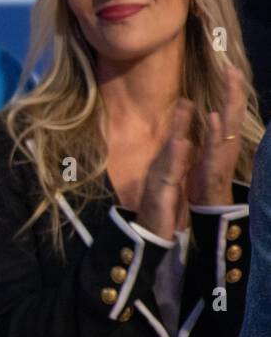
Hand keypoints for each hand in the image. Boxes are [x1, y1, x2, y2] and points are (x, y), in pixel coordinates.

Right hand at [137, 100, 194, 240]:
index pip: (174, 143)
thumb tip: (180, 150)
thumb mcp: (170, 188)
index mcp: (164, 170)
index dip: (180, 124)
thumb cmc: (162, 214)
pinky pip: (170, 174)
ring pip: (169, 154)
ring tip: (185, 114)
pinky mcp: (161, 194)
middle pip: (170, 143)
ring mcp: (158, 182)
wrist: (149, 237)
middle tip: (185, 99)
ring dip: (177, 132)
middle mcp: (159, 172)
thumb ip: (173, 170)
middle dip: (178, 121)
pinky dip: (177, 158)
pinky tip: (184, 145)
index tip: (187, 102)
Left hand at [186, 65, 245, 205]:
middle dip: (234, 89)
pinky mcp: (214, 165)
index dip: (231, 89)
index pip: (230, 108)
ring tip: (230, 80)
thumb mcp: (208, 148)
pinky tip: (213, 115)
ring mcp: (223, 152)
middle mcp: (228, 141)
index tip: (230, 67)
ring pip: (229, 123)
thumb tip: (210, 112)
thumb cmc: (207, 175)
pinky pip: (215, 145)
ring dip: (229, 101)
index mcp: (224, 136)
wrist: (207, 204)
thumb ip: (210, 131)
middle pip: (234, 110)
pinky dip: (215, 130)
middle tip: (233, 67)